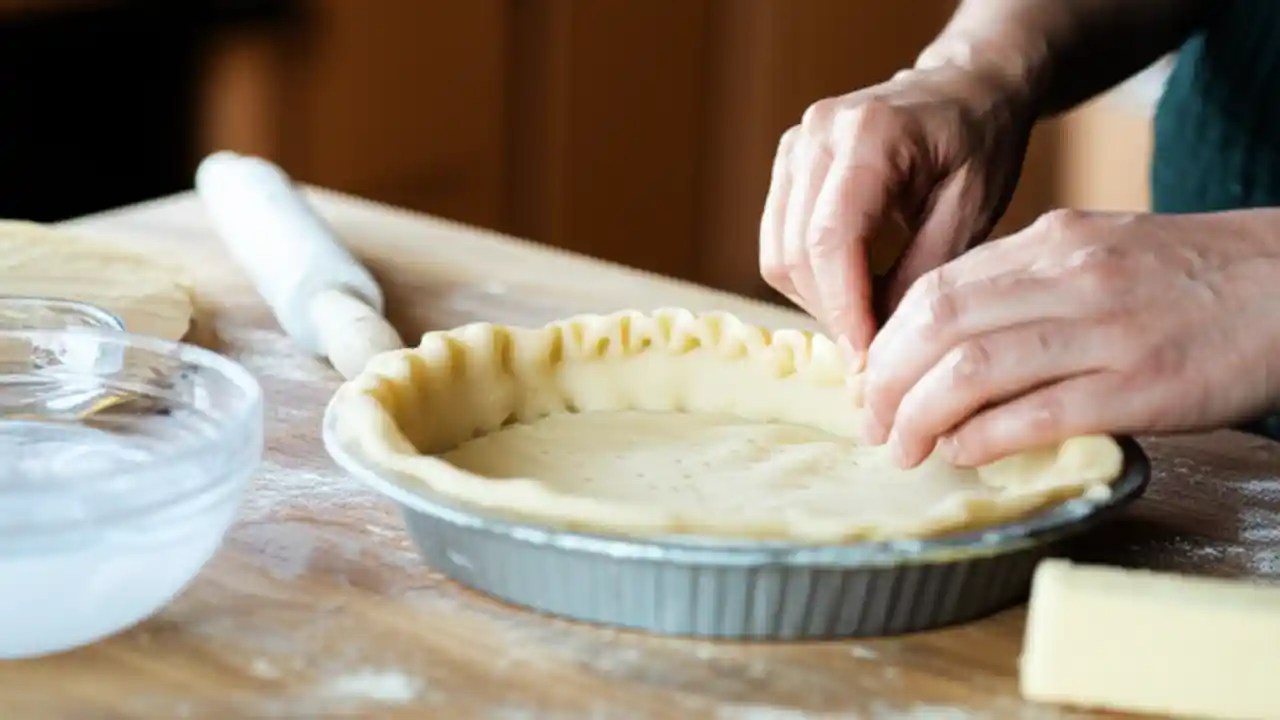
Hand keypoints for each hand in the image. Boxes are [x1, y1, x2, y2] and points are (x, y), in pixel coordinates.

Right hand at [758, 62, 1033, 356]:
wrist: (965, 88)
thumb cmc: (980, 142)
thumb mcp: (972, 207)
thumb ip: (923, 272)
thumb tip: (881, 344)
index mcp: (869, 134)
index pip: (831, 238)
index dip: (843, 308)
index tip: (868, 362)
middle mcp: (817, 135)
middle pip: (797, 253)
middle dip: (833, 313)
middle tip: (877, 358)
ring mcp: (794, 148)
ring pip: (779, 255)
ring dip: (818, 302)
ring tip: (869, 325)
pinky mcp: (787, 167)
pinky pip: (779, 244)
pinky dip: (811, 282)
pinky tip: (853, 295)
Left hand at [864, 209, 1279, 467]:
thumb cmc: (1187, 278)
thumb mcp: (1096, 253)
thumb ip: (1022, 284)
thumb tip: (942, 335)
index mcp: (1051, 243)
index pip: (934, 288)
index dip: (886, 340)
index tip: (869, 377)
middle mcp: (1069, 279)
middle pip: (936, 326)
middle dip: (886, 381)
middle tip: (871, 421)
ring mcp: (1106, 332)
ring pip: (973, 371)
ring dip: (919, 416)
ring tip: (902, 447)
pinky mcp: (1140, 388)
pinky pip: (1035, 416)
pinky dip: (982, 439)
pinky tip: (960, 453)